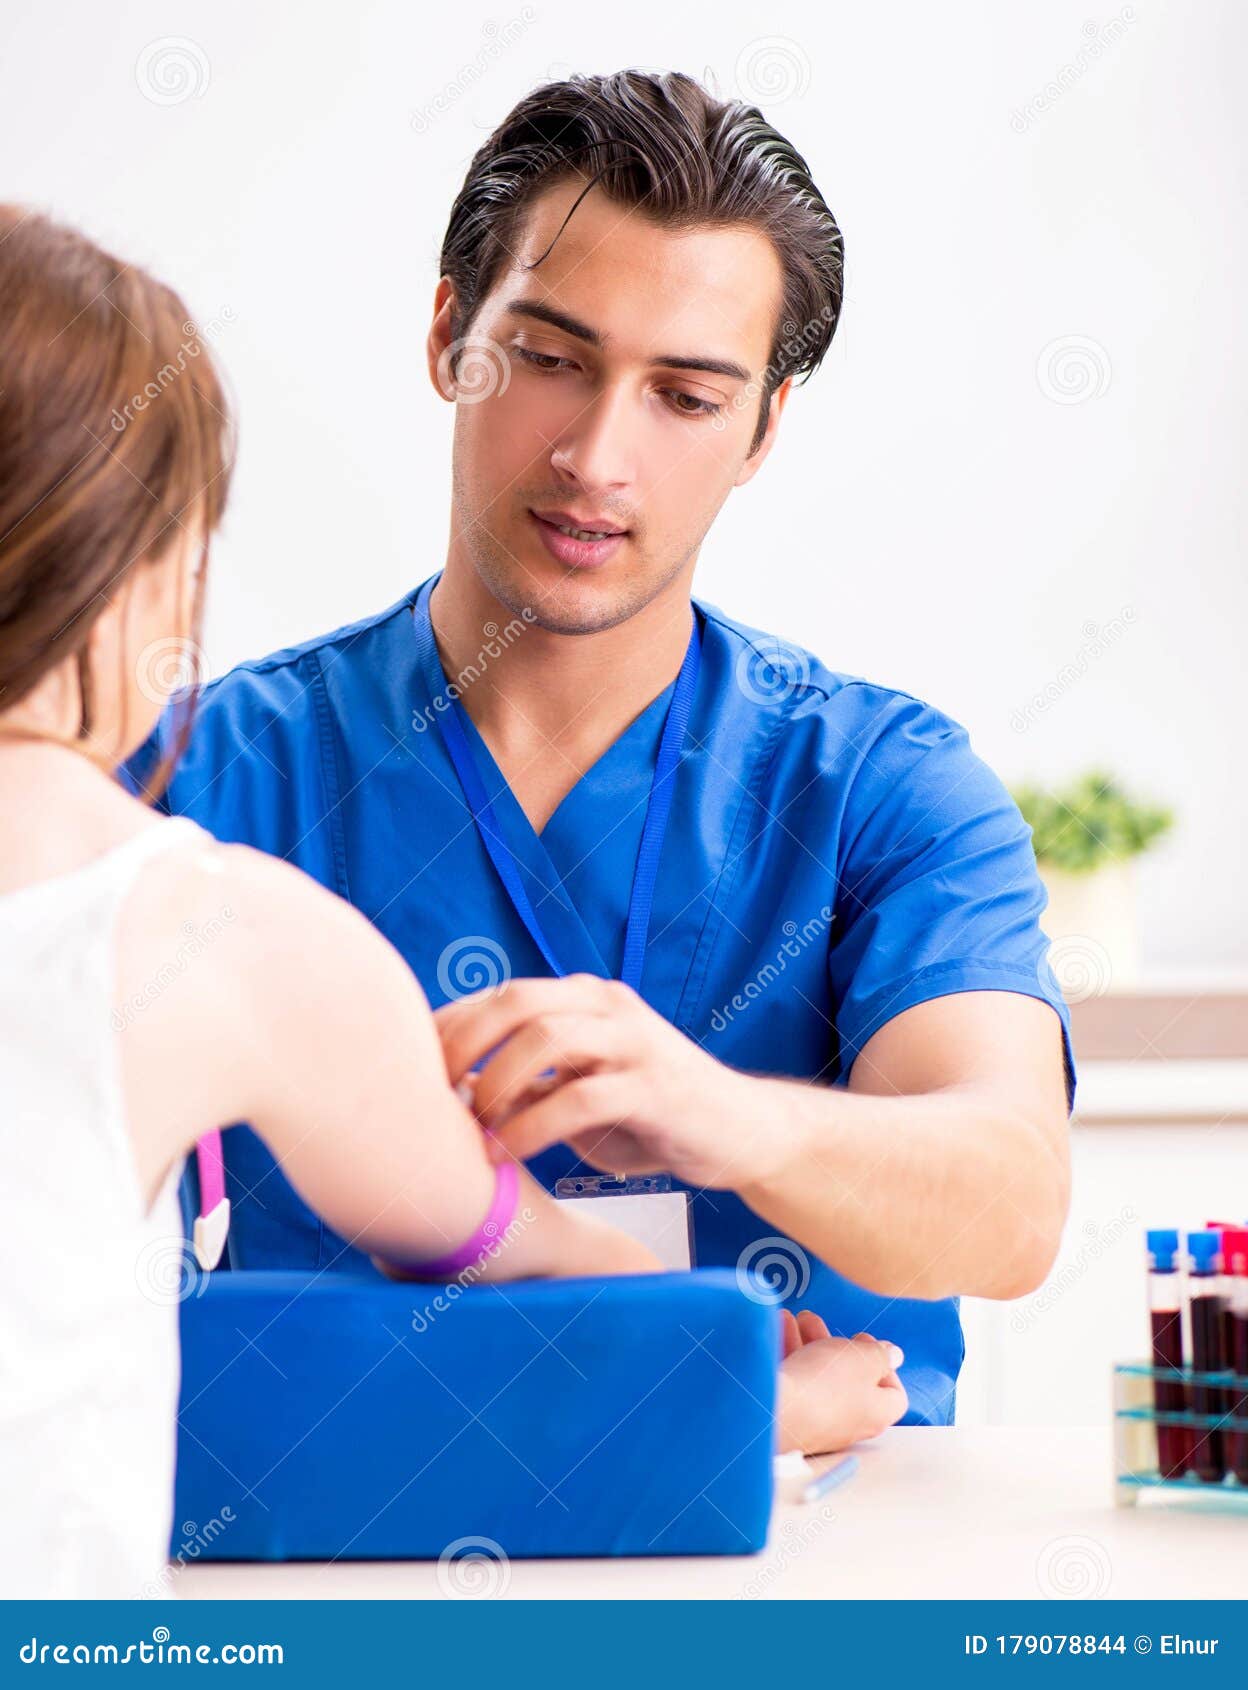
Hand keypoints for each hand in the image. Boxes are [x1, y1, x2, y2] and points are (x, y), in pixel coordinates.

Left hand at [434, 974, 785, 1189]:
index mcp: (586, 999)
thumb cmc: (650, 1116)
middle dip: (464, 1042)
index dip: (453, 1027)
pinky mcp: (656, 1087)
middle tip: (432, 1093)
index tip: (415, 1069)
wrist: (739, 1134)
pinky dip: (534, 1125)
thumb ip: (530, 1082)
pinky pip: (582, 1097)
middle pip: (518, 1001)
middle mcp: (609, 1007)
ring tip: (476, 1127)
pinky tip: (510, 1152)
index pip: (503, 995)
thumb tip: (453, 1092)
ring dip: (498, 1083)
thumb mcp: (580, 1093)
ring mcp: (636, 1042)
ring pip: (549, 1038)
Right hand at [776, 1311, 907, 1454]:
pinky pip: (794, 1384)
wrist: (772, 1412)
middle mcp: (849, 1423)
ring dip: (807, 1343)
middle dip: (833, 1343)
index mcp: (876, 1412)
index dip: (883, 1364)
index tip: (863, 1341)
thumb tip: (893, 1356)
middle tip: (820, 1323)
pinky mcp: (790, 1418)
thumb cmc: (825, 1385)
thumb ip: (881, 1354)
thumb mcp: (863, 1358)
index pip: (893, 1393)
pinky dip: (789, 1356)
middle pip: (849, 1378)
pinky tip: (778, 1332)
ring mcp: (817, 1423)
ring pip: (818, 1377)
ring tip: (795, 1319)